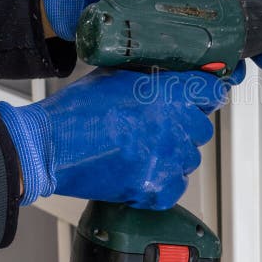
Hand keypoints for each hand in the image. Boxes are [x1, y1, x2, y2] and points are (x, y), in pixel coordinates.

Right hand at [0, 67, 244, 209]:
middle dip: (185, 126)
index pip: (213, 92)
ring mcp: (165, 158)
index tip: (203, 98)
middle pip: (202, 128)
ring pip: (189, 158)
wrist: (48, 146)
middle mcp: (173, 125)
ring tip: (145, 149)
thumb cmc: (77, 111)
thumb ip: (151, 76)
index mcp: (167, 93)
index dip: (206, 95)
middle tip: (160, 126)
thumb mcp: (118, 74)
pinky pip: (176, 186)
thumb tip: (173, 76)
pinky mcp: (152, 186)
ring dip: (173, 154)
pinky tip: (143, 170)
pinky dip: (163, 182)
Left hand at [41, 0, 261, 70]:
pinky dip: (208, 79)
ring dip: (236, 66)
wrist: (81, 2)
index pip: (244, 3)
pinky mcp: (164, 60)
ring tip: (238, 73)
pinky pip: (194, 72)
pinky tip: (213, 82)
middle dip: (259, 49)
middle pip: (239, 35)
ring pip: (220, 56)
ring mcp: (181, 41)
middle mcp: (194, 19)